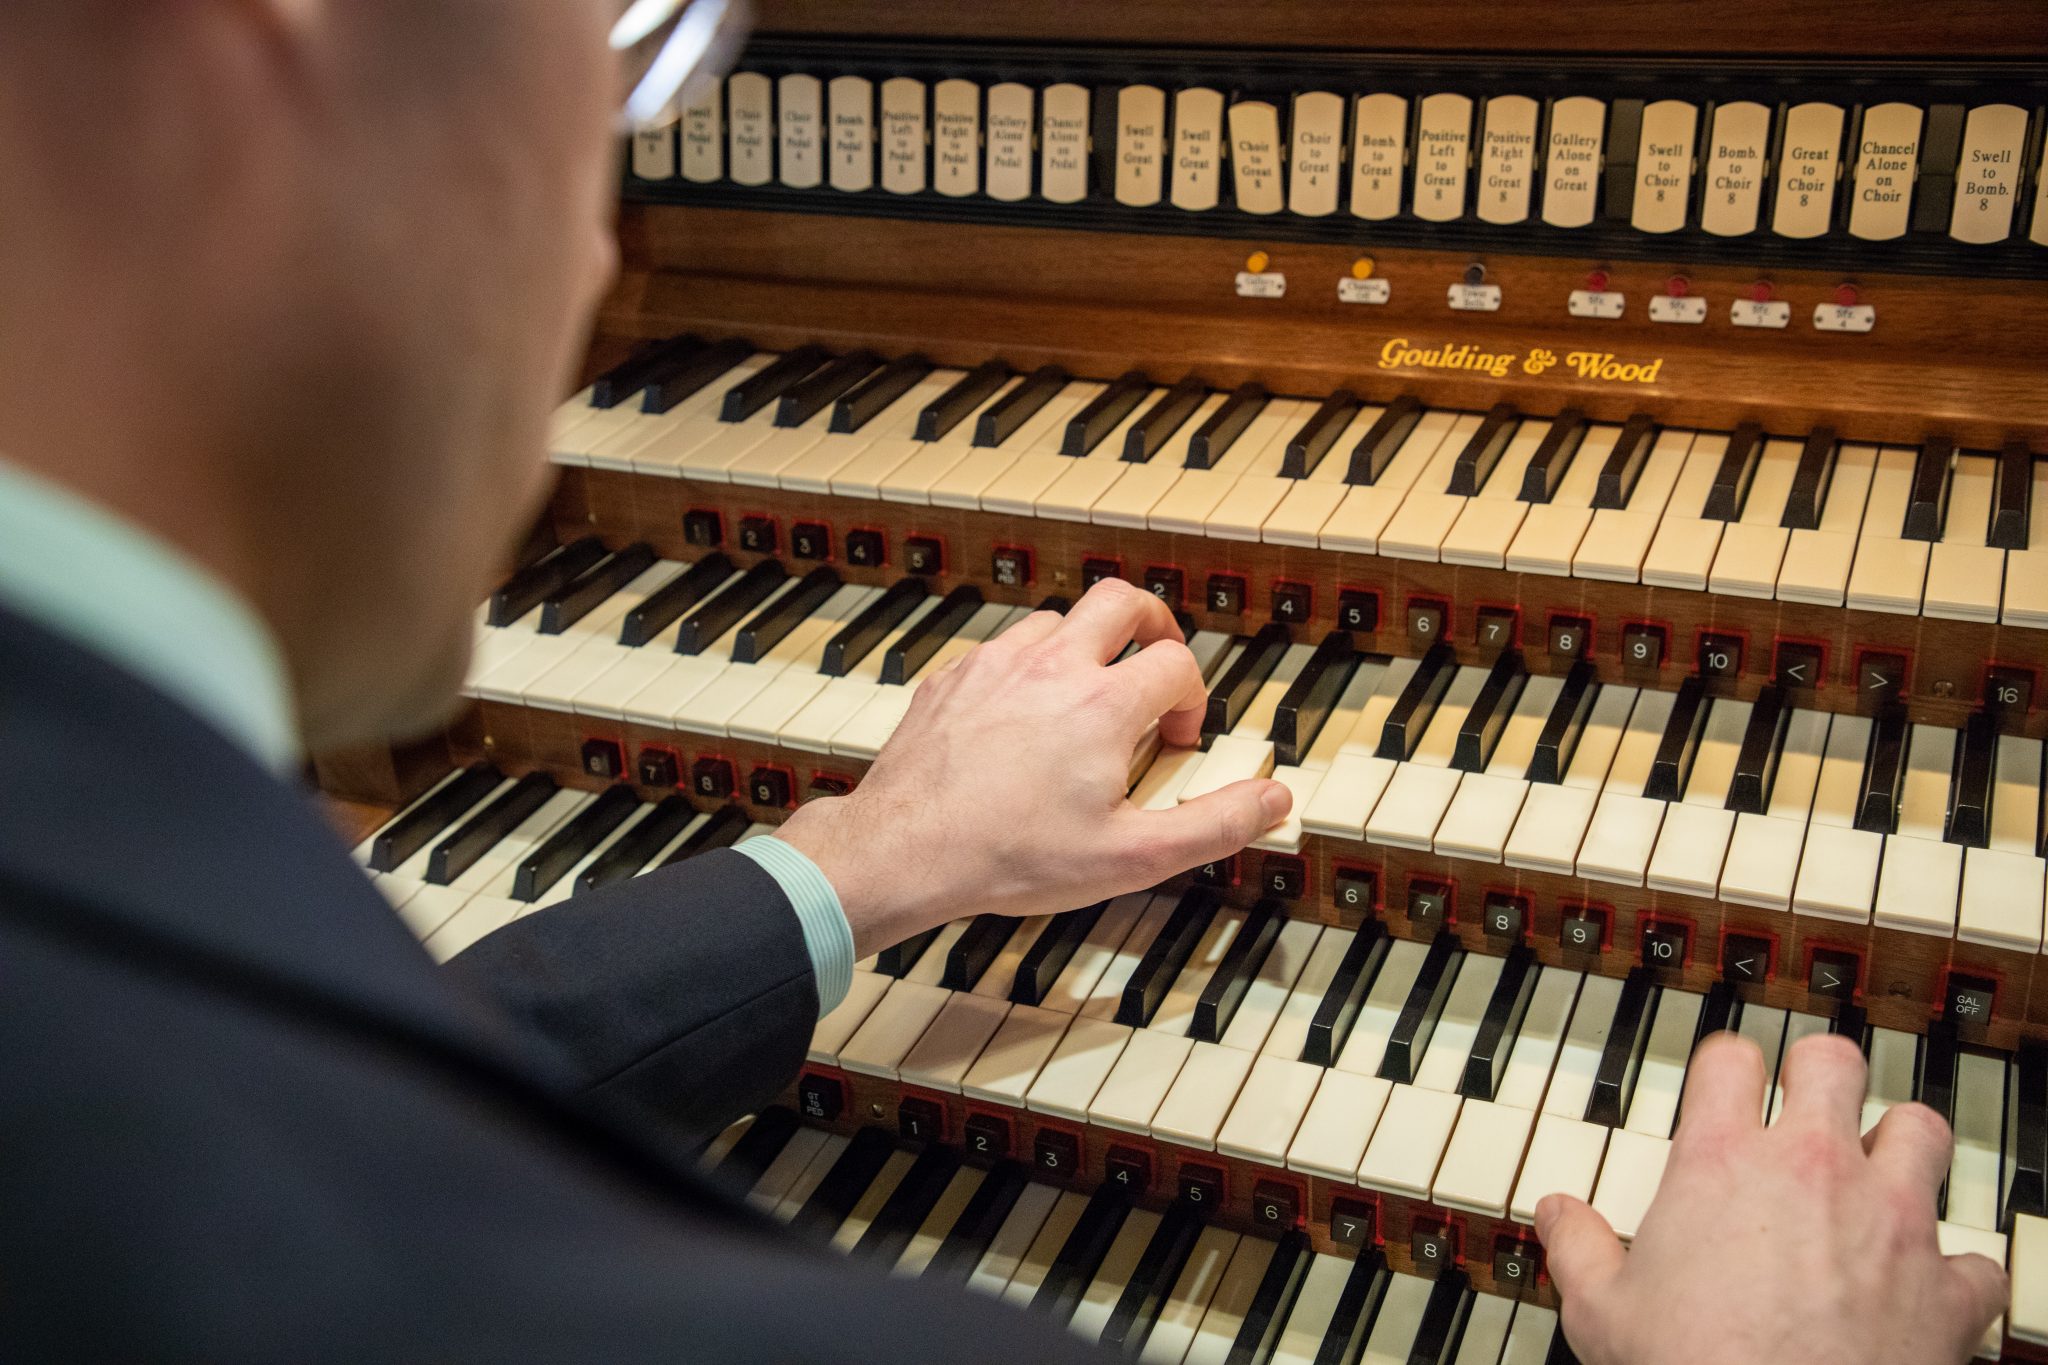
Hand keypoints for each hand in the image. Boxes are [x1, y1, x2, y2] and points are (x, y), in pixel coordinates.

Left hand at [774, 579, 1291, 956]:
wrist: (904, 851)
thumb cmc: (1010, 857)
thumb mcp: (1130, 857)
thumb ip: (1213, 825)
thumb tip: (1275, 799)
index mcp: (1103, 704)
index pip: (1176, 664)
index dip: (1190, 699)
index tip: (1175, 740)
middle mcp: (1052, 667)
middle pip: (1122, 602)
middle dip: (1151, 626)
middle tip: (1154, 666)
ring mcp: (996, 665)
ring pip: (1057, 622)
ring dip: (1084, 650)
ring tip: (1085, 703)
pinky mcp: (952, 678)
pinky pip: (1002, 651)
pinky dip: (1026, 670)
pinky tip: (1022, 719)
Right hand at [1536, 1032, 2007, 1364]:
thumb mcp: (1602, 1312)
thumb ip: (1576, 1249)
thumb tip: (1554, 1215)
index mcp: (1722, 1163)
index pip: (1729, 1060)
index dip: (1724, 1066)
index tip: (1725, 1083)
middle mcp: (1813, 1173)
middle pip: (1833, 1063)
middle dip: (1820, 1075)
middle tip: (1806, 1098)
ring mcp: (1891, 1223)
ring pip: (1920, 1132)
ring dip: (1902, 1147)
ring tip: (1878, 1171)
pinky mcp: (1946, 1290)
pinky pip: (1975, 1260)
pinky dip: (1956, 1270)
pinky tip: (1929, 1285)